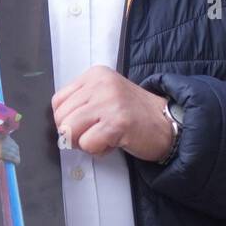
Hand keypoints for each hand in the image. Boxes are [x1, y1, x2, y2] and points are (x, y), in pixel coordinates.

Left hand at [51, 65, 174, 160]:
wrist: (167, 124)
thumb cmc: (134, 114)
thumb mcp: (105, 96)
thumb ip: (81, 103)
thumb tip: (58, 125)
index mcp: (95, 75)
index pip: (58, 101)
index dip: (66, 120)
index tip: (84, 124)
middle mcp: (100, 84)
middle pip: (61, 117)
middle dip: (73, 134)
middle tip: (96, 133)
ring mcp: (109, 102)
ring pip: (70, 130)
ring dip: (85, 142)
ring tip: (105, 137)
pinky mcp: (117, 122)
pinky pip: (87, 144)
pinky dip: (98, 150)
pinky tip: (114, 142)